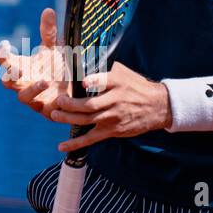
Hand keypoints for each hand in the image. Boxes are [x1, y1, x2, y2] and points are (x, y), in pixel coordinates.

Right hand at [0, 8, 71, 118]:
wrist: (73, 90)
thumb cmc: (56, 67)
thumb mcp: (54, 48)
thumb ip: (49, 32)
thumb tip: (48, 10)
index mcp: (20, 66)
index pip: (5, 60)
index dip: (1, 54)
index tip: (4, 45)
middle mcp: (22, 83)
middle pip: (7, 81)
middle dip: (10, 75)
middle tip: (17, 68)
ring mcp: (33, 98)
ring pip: (24, 97)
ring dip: (33, 89)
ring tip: (46, 82)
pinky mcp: (47, 111)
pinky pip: (45, 111)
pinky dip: (51, 106)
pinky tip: (60, 99)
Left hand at [49, 60, 170, 151]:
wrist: (158, 107)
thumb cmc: (137, 87)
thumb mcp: (123, 72)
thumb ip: (103, 69)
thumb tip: (82, 67)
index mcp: (117, 83)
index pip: (100, 82)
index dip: (89, 82)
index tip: (78, 81)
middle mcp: (114, 101)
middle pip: (88, 105)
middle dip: (70, 104)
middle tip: (58, 100)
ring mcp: (112, 118)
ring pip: (86, 120)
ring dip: (68, 119)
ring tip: (54, 115)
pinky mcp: (112, 131)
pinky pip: (91, 138)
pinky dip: (75, 143)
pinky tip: (61, 146)